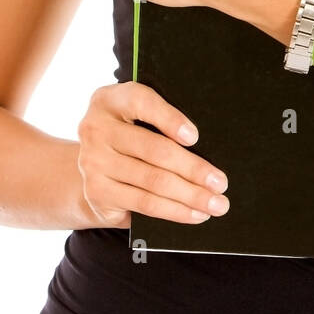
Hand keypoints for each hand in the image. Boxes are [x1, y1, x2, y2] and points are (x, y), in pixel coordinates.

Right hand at [77, 81, 229, 227]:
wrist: (93, 166)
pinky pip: (144, 204)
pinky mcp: (98, 193)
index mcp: (111, 100)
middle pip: (155, 150)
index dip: (170, 119)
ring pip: (153, 182)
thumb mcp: (138, 118)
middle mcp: (97, 129)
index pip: (142, 103)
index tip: (194, 136)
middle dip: (194, 169)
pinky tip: (194, 213)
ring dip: (190, 196)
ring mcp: (94, 163)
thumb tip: (208, 147)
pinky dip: (174, 211)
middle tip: (220, 183)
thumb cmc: (129, 135)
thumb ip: (162, 122)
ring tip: (215, 204)